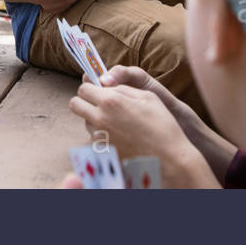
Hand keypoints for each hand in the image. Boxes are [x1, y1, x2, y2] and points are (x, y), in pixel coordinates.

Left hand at [68, 81, 216, 187]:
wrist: (170, 159)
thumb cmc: (162, 125)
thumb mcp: (147, 96)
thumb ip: (122, 87)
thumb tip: (105, 85)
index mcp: (110, 101)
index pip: (83, 88)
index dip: (91, 87)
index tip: (98, 90)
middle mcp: (100, 119)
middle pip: (75, 104)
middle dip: (85, 101)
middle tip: (99, 104)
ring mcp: (100, 138)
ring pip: (84, 122)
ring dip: (93, 119)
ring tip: (115, 122)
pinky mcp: (103, 153)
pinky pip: (93, 139)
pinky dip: (101, 135)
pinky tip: (118, 136)